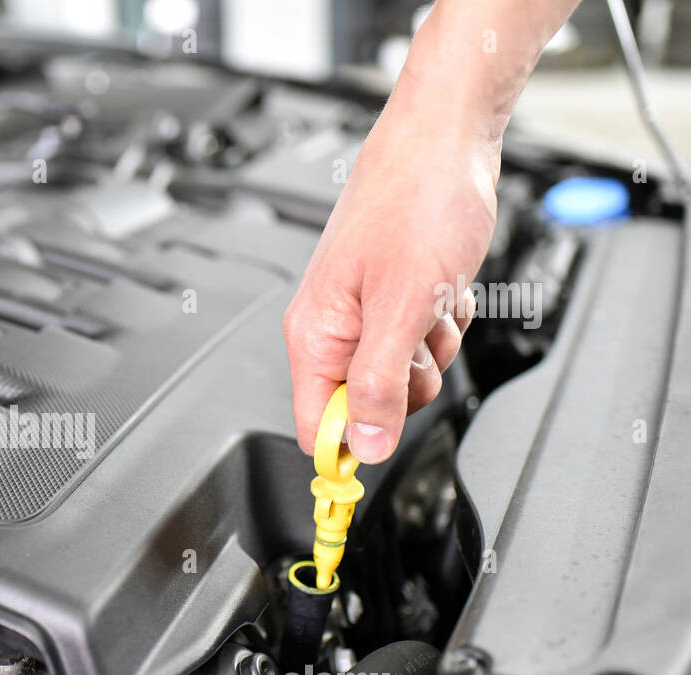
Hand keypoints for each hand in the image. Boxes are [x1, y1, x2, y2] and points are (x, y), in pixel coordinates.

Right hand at [282, 97, 497, 462]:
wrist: (446, 140)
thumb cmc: (416, 201)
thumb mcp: (402, 306)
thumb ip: (377, 384)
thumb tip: (363, 448)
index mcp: (315, 336)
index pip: (315, 426)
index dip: (350, 445)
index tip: (385, 439)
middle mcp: (333, 330)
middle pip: (368, 406)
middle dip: (409, 380)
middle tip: (420, 333)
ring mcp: (365, 314)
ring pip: (405, 374)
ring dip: (433, 346)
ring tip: (434, 296)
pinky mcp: (395, 299)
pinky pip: (425, 341)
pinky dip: (443, 319)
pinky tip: (443, 284)